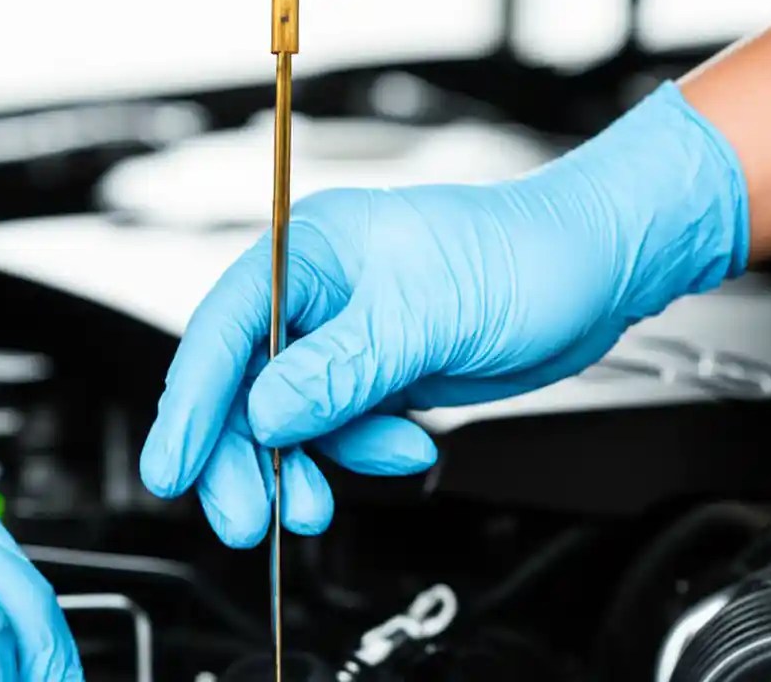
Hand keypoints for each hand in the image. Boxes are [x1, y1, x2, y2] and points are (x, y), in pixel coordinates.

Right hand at [140, 81, 748, 547]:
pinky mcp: (372, 373)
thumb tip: (268, 414)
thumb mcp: (424, 315)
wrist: (596, 269)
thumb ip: (340, 369)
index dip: (191, 402)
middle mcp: (312, 293)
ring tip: (320, 502)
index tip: (173, 467)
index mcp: (305, 252)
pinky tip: (405, 446)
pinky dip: (360, 453)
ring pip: (286, 418)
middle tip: (245, 518)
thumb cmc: (524, 254)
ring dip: (302, 466)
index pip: (224, 330)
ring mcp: (341, 337)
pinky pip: (337, 428)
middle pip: (242, 386)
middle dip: (241, 457)